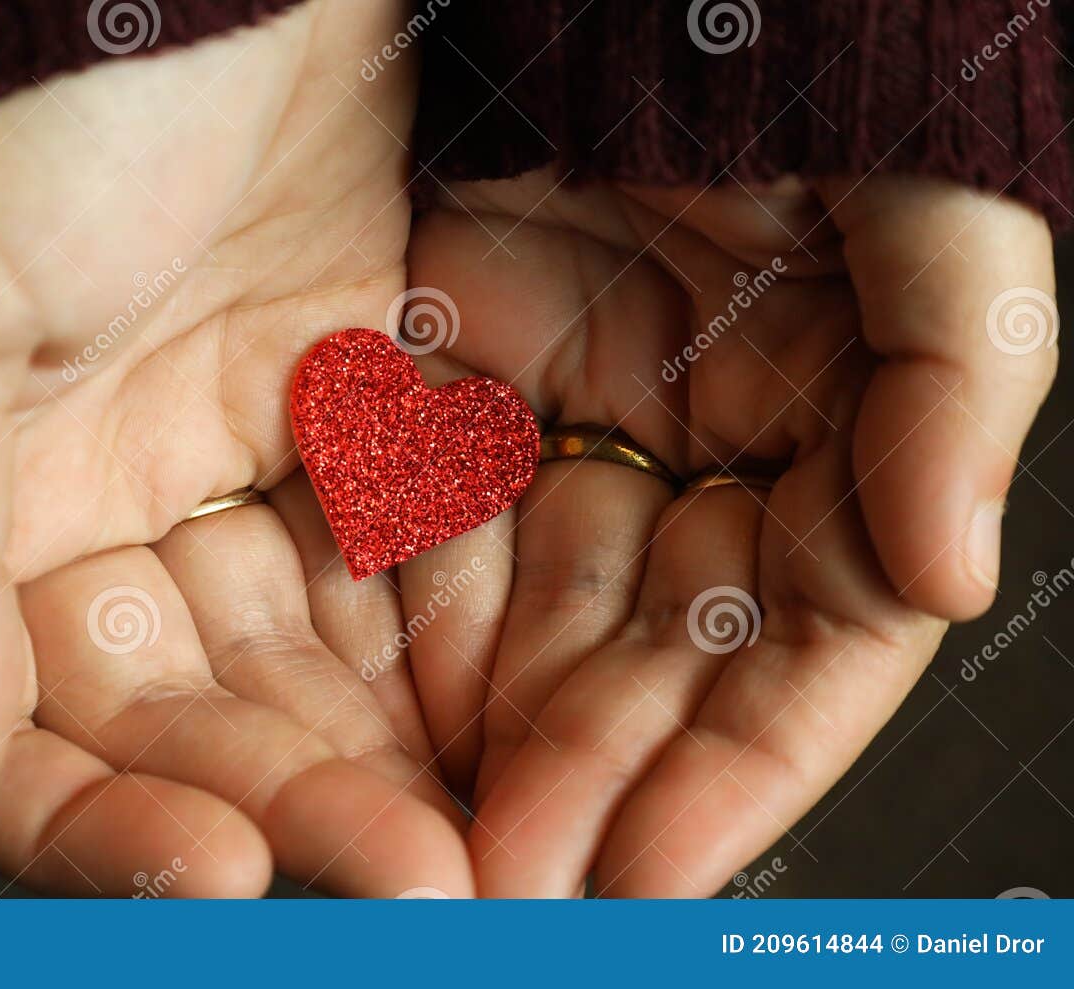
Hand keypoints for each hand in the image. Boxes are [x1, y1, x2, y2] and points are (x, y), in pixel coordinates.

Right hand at [0, 0, 474, 895]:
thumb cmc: (17, 91)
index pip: (15, 721)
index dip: (99, 823)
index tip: (221, 875)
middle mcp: (97, 494)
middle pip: (186, 706)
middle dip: (286, 798)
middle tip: (407, 881)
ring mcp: (227, 443)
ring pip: (304, 647)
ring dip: (380, 740)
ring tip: (472, 833)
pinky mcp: (343, 381)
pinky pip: (395, 537)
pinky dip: (441, 613)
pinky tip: (504, 695)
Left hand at [399, 168, 1056, 895]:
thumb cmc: (794, 54)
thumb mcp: (923, 200)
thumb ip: (957, 377)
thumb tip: (956, 575)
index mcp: (831, 433)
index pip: (806, 646)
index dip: (740, 773)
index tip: (656, 882)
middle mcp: (697, 454)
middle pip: (657, 664)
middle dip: (595, 786)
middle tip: (518, 895)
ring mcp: (569, 429)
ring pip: (537, 627)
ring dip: (495, 744)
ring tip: (440, 856)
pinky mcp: (450, 393)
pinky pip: (428, 536)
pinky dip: (408, 630)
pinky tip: (371, 719)